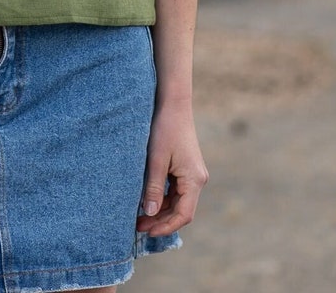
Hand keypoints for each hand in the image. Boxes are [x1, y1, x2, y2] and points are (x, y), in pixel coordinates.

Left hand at [136, 98, 207, 238]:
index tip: (147, 232)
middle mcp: (198, 180)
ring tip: (139, 216)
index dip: (166, 226)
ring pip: (178, 201)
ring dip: (160, 210)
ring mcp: (193, 174)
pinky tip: (147, 201)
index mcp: (194, 180)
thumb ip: (153, 187)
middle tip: (138, 226)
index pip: (183, 214)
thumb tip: (149, 213)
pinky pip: (176, 191)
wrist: (174, 104)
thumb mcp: (156, 159)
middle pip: (181, 210)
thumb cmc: (165, 128)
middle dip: (160, 220)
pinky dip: (162, 198)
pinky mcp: (186, 168)